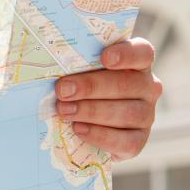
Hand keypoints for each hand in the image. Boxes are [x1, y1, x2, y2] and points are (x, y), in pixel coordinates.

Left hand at [55, 37, 160, 159]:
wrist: (83, 121)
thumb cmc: (78, 83)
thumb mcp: (77, 67)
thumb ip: (72, 58)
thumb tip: (42, 48)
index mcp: (136, 62)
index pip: (142, 53)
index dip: (126, 54)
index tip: (104, 58)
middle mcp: (147, 86)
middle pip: (126, 84)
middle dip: (91, 87)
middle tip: (63, 90)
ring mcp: (146, 114)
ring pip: (126, 113)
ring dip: (91, 112)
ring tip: (65, 111)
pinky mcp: (139, 139)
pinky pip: (126, 141)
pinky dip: (100, 136)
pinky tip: (79, 129)